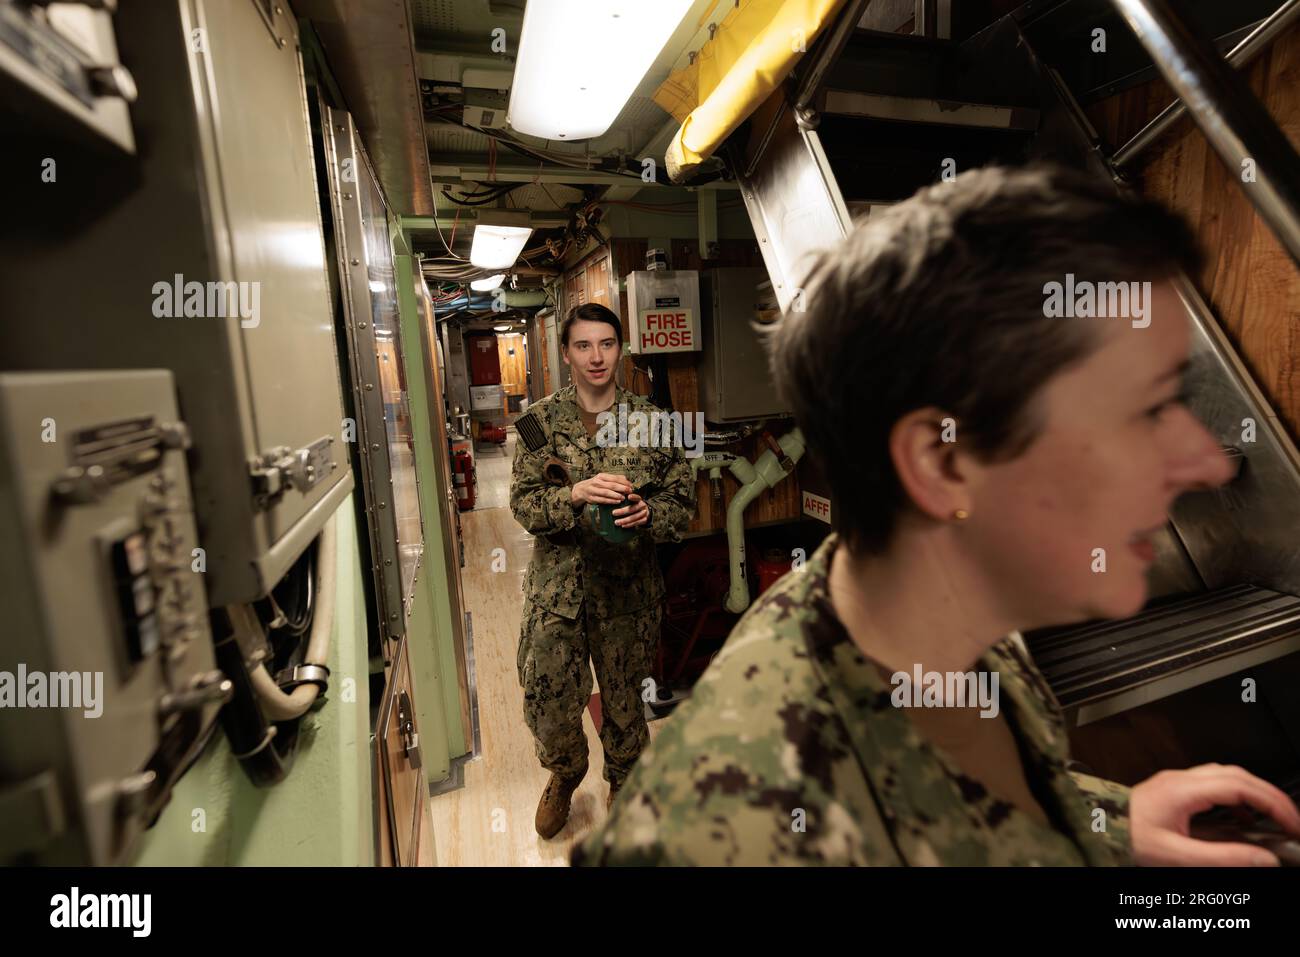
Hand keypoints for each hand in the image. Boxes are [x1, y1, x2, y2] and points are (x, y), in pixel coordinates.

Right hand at [570, 473, 632, 505]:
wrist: (582, 489)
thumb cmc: (597, 484)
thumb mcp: (604, 478)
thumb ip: (616, 478)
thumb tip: (627, 481)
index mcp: (601, 476)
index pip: (614, 478)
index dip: (624, 482)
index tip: (631, 486)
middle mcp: (597, 482)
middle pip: (611, 485)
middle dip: (622, 488)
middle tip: (630, 491)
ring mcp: (593, 490)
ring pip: (606, 493)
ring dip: (616, 495)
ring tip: (624, 497)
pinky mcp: (592, 498)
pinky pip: (602, 500)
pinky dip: (611, 501)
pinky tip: (617, 502)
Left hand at [613, 493, 648, 527]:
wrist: (646, 512)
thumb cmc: (635, 505)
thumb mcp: (633, 501)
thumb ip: (626, 499)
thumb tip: (615, 497)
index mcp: (639, 499)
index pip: (636, 497)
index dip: (633, 497)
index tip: (628, 497)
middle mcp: (642, 506)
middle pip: (633, 509)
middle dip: (622, 511)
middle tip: (613, 513)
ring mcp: (644, 513)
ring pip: (634, 517)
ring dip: (624, 520)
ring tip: (616, 522)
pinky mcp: (644, 520)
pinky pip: (636, 523)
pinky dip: (629, 525)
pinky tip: (623, 525)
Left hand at [1130, 763, 1299, 865]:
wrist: (1093, 829)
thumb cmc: (1124, 839)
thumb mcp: (1176, 857)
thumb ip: (1223, 858)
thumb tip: (1263, 859)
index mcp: (1181, 790)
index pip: (1241, 786)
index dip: (1274, 803)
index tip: (1293, 823)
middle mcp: (1178, 780)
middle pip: (1237, 775)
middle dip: (1270, 795)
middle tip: (1291, 821)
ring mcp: (1173, 782)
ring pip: (1224, 775)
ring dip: (1252, 792)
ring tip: (1272, 818)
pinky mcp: (1169, 790)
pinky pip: (1210, 784)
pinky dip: (1234, 796)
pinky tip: (1240, 816)